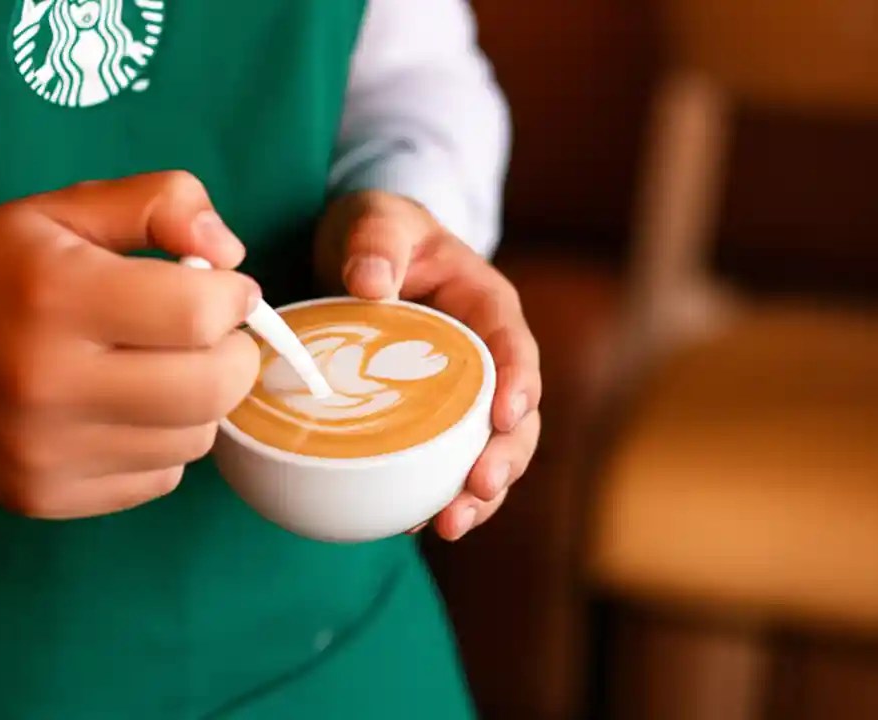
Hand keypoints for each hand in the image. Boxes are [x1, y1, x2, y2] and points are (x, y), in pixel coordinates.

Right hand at [0, 172, 262, 518]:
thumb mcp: (59, 209)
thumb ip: (159, 204)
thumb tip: (232, 254)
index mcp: (55, 293)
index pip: (199, 314)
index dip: (234, 297)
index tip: (223, 288)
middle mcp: (49, 381)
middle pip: (212, 388)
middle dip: (234, 355)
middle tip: (209, 334)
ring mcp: (47, 451)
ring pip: (195, 439)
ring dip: (199, 400)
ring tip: (158, 368)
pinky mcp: (45, 498)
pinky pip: (158, 478)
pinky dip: (161, 442)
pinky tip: (121, 410)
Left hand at [316, 191, 540, 540]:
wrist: (357, 256)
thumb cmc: (378, 233)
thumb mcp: (376, 220)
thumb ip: (377, 240)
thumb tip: (371, 282)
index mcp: (486, 308)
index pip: (516, 348)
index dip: (520, 383)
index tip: (506, 416)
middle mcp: (486, 360)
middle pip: (516, 419)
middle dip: (504, 459)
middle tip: (477, 489)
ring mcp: (462, 398)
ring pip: (487, 454)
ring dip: (477, 495)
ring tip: (447, 526)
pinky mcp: (431, 423)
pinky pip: (446, 466)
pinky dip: (437, 497)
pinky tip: (411, 524)